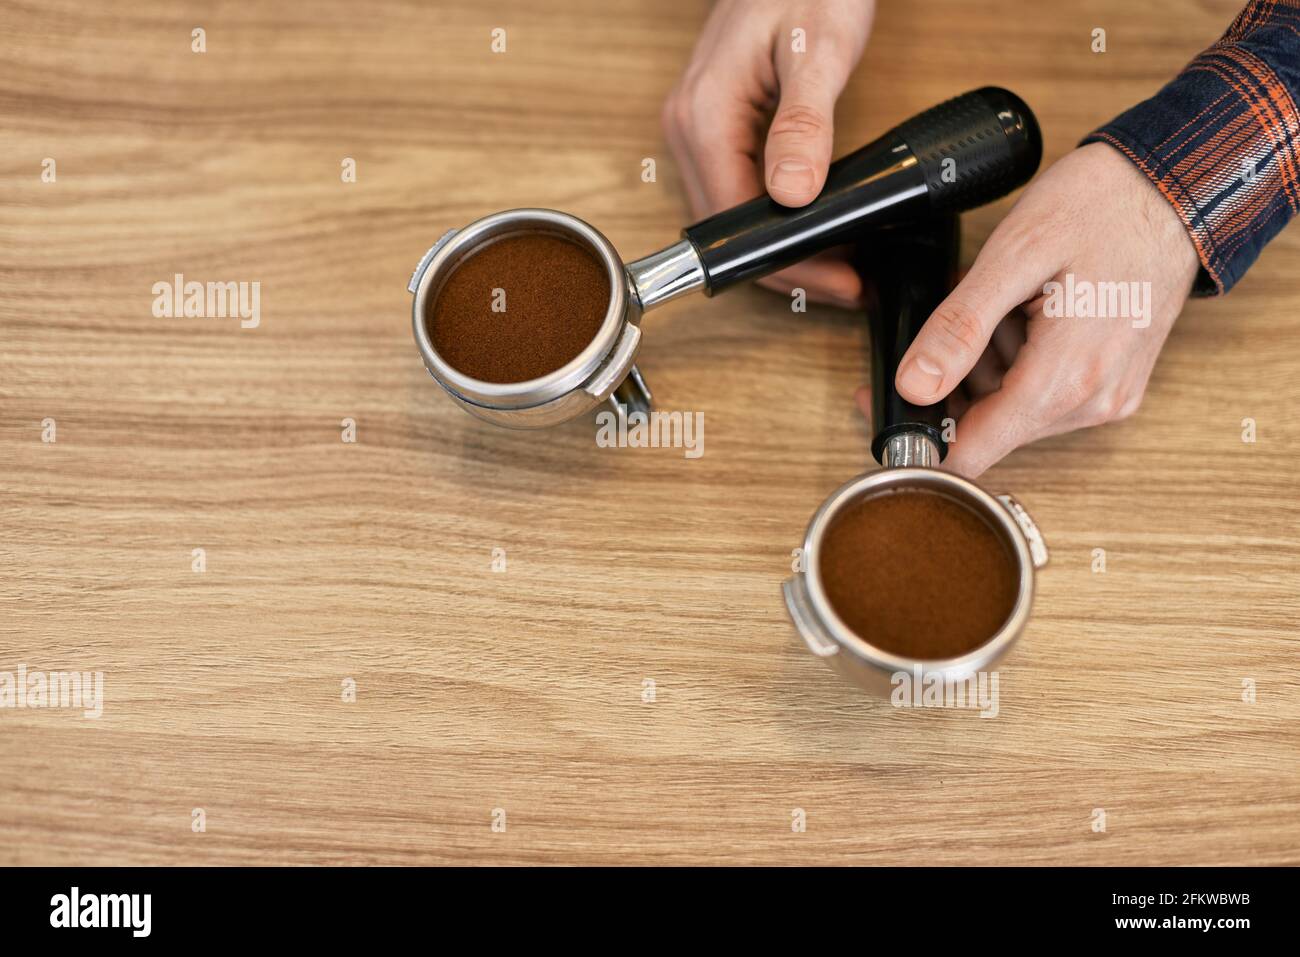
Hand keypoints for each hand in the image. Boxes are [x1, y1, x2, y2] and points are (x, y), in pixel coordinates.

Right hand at [663, 0, 874, 307]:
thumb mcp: (818, 49)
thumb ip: (805, 123)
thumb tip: (793, 196)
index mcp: (703, 115)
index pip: (736, 221)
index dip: (787, 262)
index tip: (836, 282)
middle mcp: (687, 128)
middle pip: (727, 231)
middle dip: (786, 269)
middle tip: (846, 285)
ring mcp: (696, 129)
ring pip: (730, 217)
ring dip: (779, 249)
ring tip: (838, 265)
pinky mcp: (715, 127)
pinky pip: (737, 190)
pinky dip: (773, 219)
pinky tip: (811, 225)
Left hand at [860, 142, 1200, 476]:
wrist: (1176, 187)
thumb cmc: (1103, 207)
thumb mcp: (1013, 256)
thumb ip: (960, 328)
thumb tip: (915, 385)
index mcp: (1066, 380)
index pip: (972, 454)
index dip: (920, 438)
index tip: (889, 407)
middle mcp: (1092, 403)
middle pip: (989, 429)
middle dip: (955, 383)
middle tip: (957, 322)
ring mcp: (1108, 397)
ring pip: (1012, 410)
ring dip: (989, 367)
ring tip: (1008, 305)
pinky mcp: (1114, 385)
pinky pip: (1045, 392)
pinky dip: (1020, 359)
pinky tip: (1031, 314)